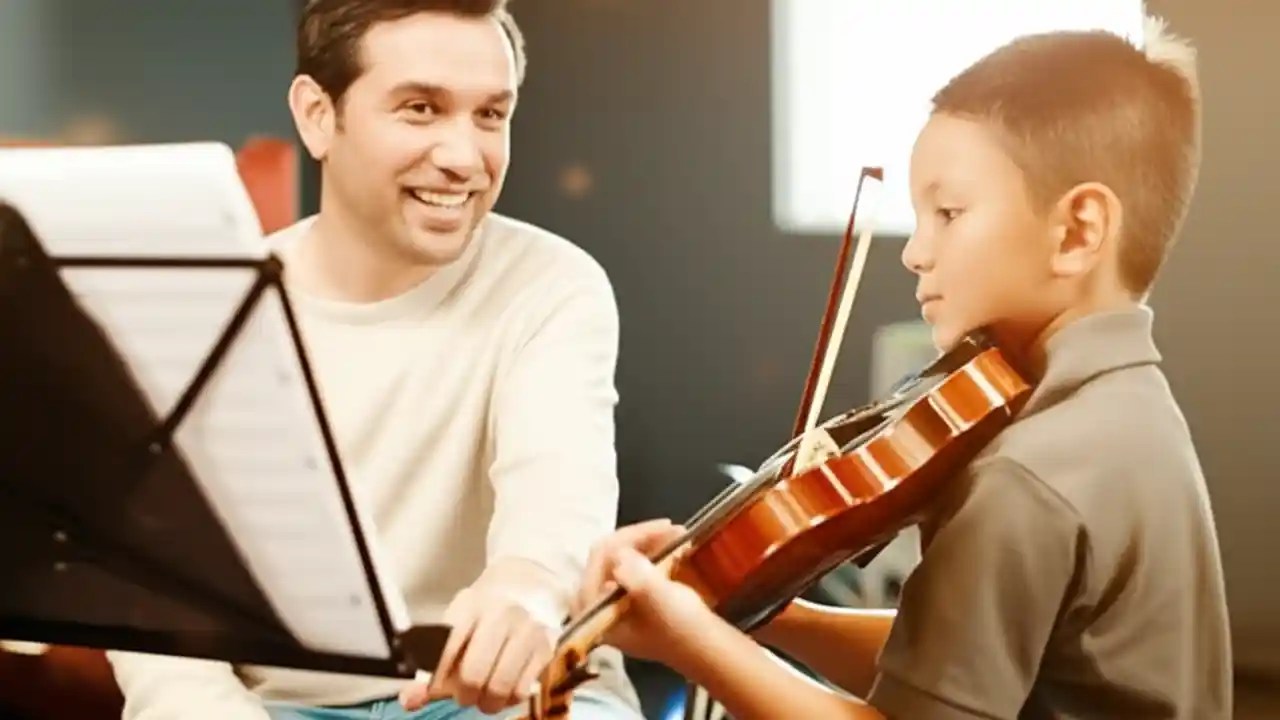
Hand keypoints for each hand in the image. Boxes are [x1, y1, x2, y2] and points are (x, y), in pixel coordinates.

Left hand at [400, 577, 555, 714]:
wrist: (525, 591)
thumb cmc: (483, 618)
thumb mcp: (455, 630)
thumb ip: (432, 667)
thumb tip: (409, 700)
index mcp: (469, 606)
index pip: (445, 651)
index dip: (437, 680)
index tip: (437, 689)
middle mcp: (500, 614)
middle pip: (472, 675)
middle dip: (464, 695)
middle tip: (464, 695)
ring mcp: (527, 630)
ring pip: (498, 687)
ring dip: (487, 702)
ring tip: (484, 696)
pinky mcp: (546, 647)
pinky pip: (520, 691)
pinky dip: (509, 700)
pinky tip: (506, 690)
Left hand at [575, 519, 717, 665]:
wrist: (705, 650)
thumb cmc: (682, 629)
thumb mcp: (661, 603)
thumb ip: (638, 578)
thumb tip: (620, 554)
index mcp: (594, 610)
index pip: (600, 559)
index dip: (628, 538)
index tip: (660, 527)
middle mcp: (595, 604)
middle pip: (607, 555)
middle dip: (639, 537)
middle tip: (670, 527)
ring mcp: (610, 599)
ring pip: (619, 556)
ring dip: (646, 541)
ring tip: (676, 533)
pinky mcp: (626, 596)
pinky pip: (629, 564)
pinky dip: (648, 551)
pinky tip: (671, 544)